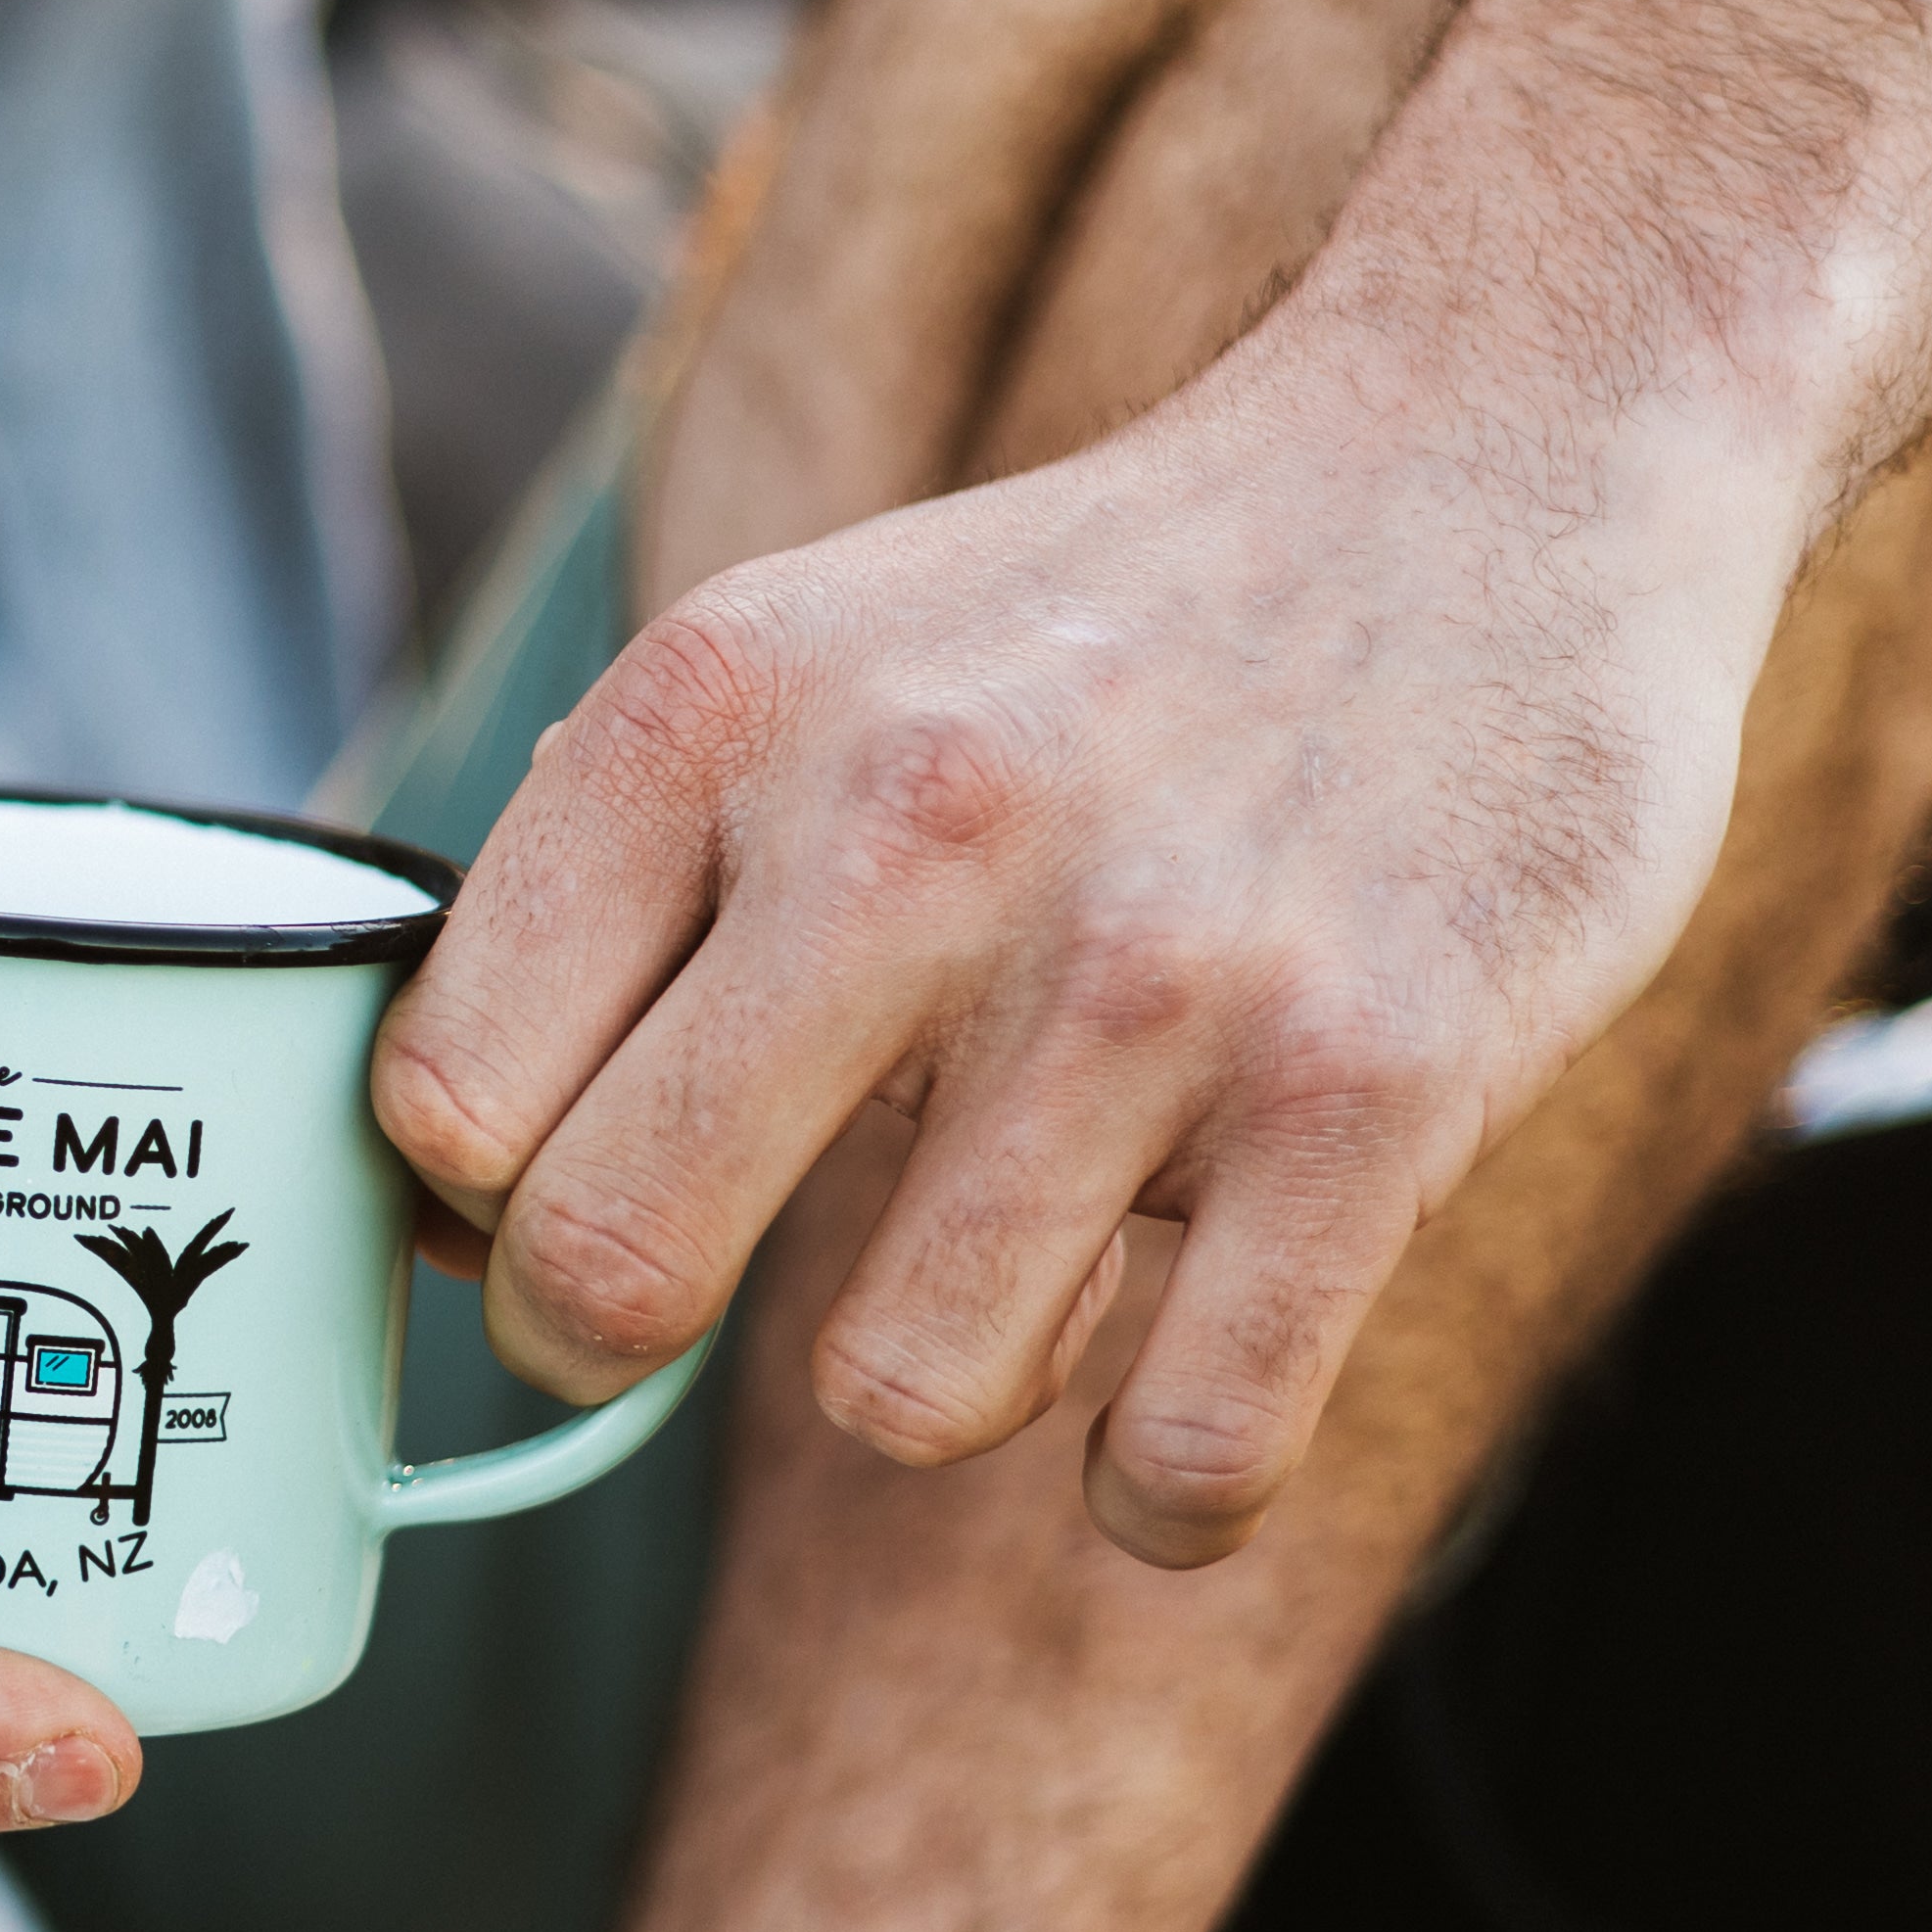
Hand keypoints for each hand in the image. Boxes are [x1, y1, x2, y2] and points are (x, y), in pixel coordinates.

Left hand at [373, 309, 1771, 1568]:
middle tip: (680, 1303)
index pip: (448, 1087)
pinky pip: (1190, 1449)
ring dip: (944, 1379)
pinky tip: (1169, 1394)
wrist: (1498, 446)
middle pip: (610, 1261)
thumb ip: (611, 882)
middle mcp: (908, 830)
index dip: (469, 1204)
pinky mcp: (1376, 1089)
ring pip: (903, 1392)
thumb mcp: (796, 650)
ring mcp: (1148, 970)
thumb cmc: (1096, 617)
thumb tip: (433, 1186)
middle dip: (610, 1340)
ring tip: (1019, 1262)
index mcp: (718, 712)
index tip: (545, 1201)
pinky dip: (1161, 1484)